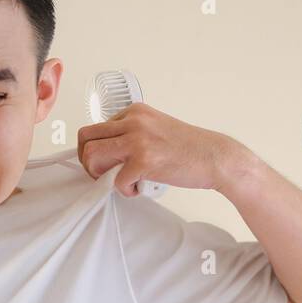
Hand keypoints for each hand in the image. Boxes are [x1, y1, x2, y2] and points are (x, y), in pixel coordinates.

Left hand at [76, 102, 245, 196]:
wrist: (215, 157)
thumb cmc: (188, 148)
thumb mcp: (155, 128)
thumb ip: (131, 133)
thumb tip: (106, 151)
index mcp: (134, 111)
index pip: (94, 129)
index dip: (92, 150)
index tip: (103, 163)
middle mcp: (133, 121)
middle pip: (86, 139)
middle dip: (88, 162)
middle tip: (102, 175)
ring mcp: (138, 140)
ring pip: (92, 156)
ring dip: (99, 175)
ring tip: (118, 181)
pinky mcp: (144, 161)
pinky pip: (116, 181)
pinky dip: (125, 191)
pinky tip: (138, 189)